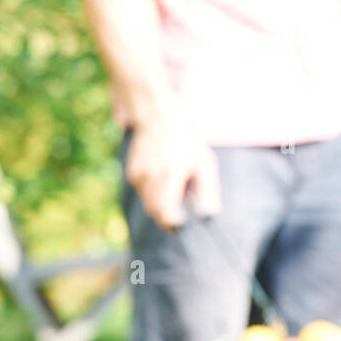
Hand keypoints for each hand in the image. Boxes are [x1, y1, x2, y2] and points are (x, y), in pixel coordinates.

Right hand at [125, 107, 222, 232]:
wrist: (157, 114)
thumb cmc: (185, 138)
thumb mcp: (204, 162)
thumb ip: (206, 191)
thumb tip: (208, 215)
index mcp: (168, 175)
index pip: (165, 215)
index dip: (175, 225)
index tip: (184, 225)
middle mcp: (149, 177)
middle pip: (156, 212)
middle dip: (169, 215)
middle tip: (183, 210)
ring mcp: (137, 175)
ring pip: (148, 203)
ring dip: (161, 203)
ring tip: (175, 184)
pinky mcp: (132, 173)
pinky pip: (143, 192)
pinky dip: (154, 192)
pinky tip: (165, 176)